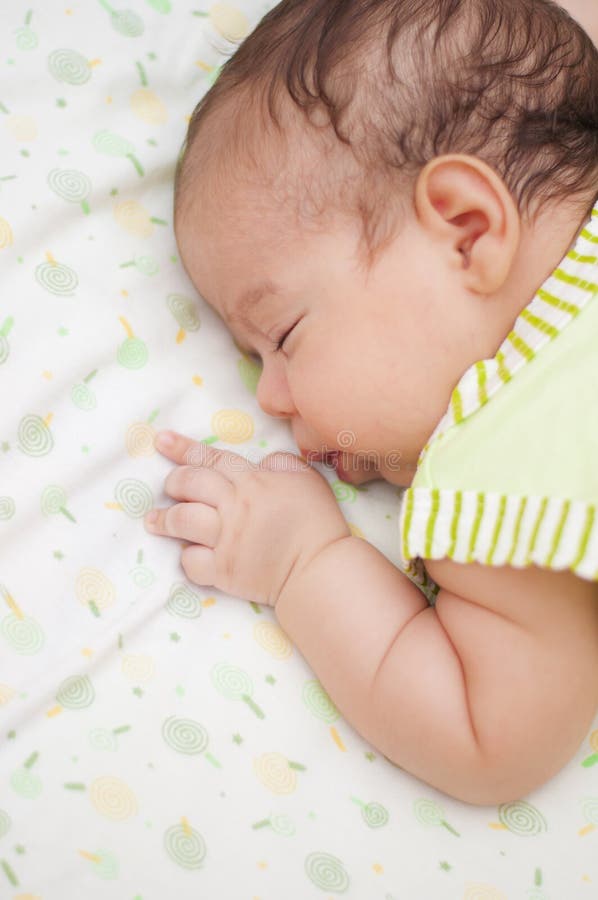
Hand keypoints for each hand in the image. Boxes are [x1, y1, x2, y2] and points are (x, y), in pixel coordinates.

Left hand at [144, 431, 351, 606]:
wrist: (320, 569)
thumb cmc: (317, 523)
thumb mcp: (306, 478)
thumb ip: (279, 464)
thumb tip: (260, 463)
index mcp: (253, 482)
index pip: (212, 459)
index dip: (183, 448)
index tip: (161, 440)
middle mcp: (234, 507)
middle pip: (190, 484)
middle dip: (174, 481)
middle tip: (170, 486)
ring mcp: (226, 540)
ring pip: (182, 520)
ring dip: (164, 518)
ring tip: (154, 520)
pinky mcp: (223, 571)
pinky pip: (191, 561)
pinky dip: (187, 557)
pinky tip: (189, 553)